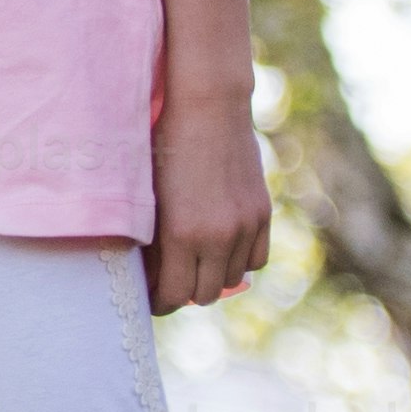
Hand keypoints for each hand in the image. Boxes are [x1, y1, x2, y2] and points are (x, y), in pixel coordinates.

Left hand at [149, 105, 272, 314]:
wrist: (207, 108)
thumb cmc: (164, 145)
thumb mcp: (147, 194)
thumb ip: (151, 238)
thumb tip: (148, 273)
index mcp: (180, 234)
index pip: (172, 294)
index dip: (158, 303)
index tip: (149, 299)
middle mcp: (217, 237)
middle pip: (203, 294)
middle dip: (183, 293)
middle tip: (168, 283)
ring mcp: (244, 227)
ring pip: (232, 279)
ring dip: (213, 277)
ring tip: (195, 264)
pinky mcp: (262, 214)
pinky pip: (256, 259)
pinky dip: (240, 261)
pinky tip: (223, 250)